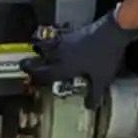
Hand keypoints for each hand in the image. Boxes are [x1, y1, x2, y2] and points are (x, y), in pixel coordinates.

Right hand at [19, 7, 137, 109]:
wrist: (112, 31)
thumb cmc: (105, 56)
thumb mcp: (102, 78)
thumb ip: (95, 94)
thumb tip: (91, 107)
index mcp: (65, 66)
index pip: (44, 73)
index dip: (34, 75)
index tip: (25, 75)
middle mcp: (61, 53)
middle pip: (41, 57)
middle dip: (33, 61)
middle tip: (25, 63)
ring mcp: (67, 39)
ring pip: (48, 43)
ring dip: (42, 46)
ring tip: (37, 48)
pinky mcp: (74, 30)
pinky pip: (60, 34)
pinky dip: (56, 36)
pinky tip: (59, 36)